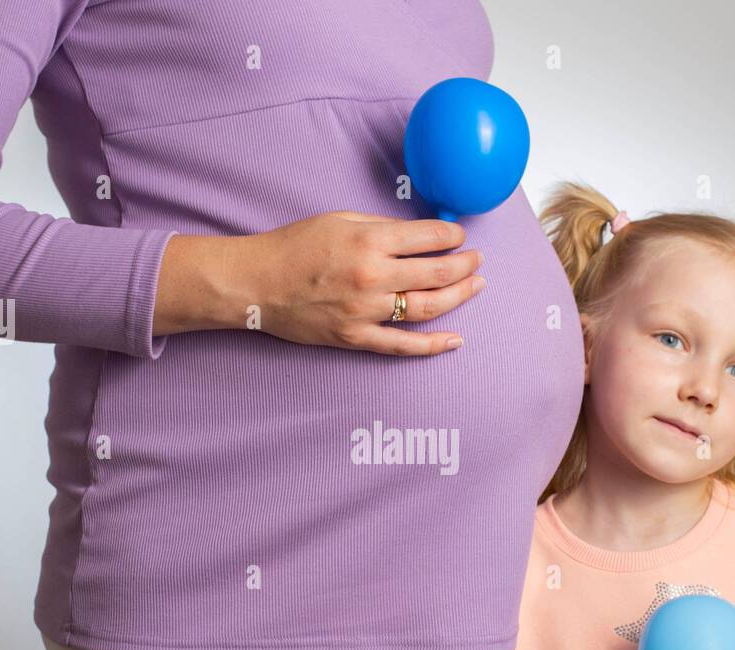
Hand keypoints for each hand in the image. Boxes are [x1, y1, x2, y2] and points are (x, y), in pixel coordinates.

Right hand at [230, 211, 484, 355]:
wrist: (257, 284)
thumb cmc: (294, 247)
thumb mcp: (339, 219)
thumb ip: (381, 227)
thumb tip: (418, 234)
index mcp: (369, 241)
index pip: (429, 237)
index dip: (452, 236)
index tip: (459, 236)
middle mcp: (373, 277)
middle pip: (438, 273)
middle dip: (465, 265)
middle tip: (477, 260)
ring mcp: (366, 311)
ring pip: (428, 308)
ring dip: (459, 296)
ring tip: (476, 286)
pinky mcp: (356, 338)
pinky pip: (403, 346)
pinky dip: (433, 345)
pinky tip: (455, 339)